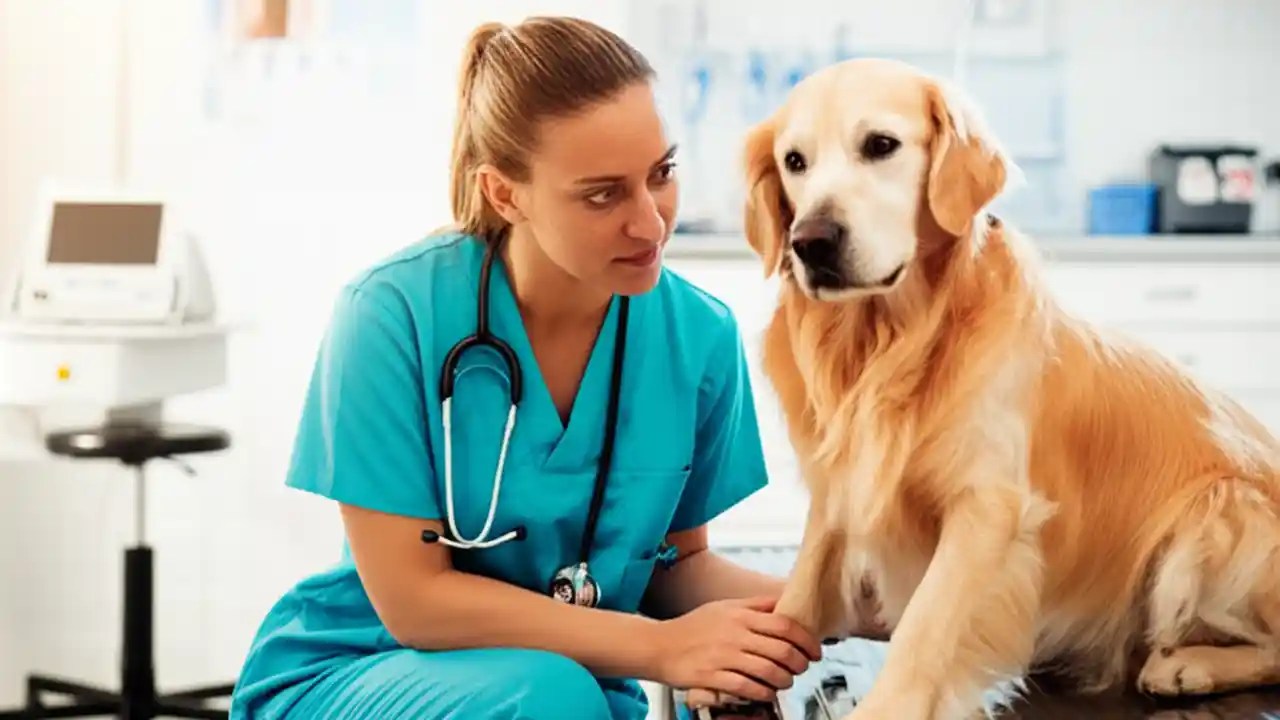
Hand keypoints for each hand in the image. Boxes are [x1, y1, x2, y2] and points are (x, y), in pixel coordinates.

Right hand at [649, 595, 821, 703]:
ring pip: (769, 671)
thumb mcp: (724, 607)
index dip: (806, 639)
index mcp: (739, 614)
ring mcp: (723, 656)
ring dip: (785, 680)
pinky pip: (748, 687)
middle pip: (782, 649)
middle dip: (800, 663)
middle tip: (803, 668)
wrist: (658, 645)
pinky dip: (765, 692)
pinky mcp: (712, 677)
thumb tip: (785, 603)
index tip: (815, 649)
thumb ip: (755, 605)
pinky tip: (768, 692)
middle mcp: (734, 633)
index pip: (785, 624)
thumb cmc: (693, 627)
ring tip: (786, 681)